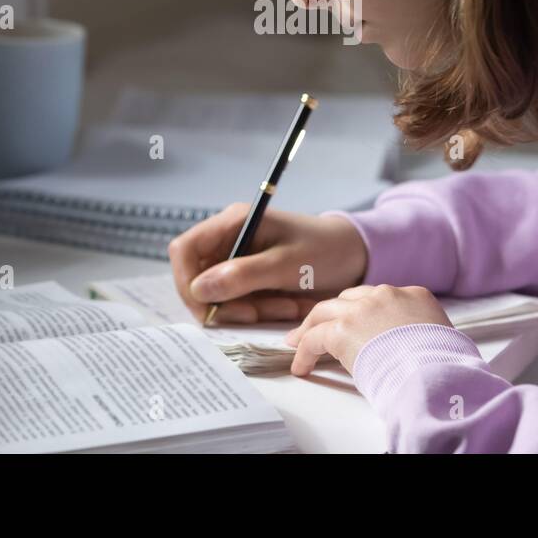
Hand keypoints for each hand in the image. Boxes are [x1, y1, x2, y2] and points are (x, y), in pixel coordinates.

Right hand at [167, 203, 369, 323]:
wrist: (353, 256)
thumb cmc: (324, 249)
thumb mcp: (287, 264)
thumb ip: (243, 275)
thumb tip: (198, 290)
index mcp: (233, 223)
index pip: (184, 250)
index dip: (186, 280)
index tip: (207, 307)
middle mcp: (229, 240)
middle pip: (198, 279)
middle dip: (225, 303)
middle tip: (257, 314)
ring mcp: (237, 261)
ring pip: (218, 297)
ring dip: (247, 310)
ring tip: (286, 306)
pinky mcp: (248, 280)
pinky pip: (237, 304)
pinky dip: (258, 312)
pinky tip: (287, 306)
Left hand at [283, 284, 452, 375]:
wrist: (436, 373)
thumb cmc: (446, 367)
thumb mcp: (445, 340)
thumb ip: (425, 336)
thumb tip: (421, 353)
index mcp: (415, 296)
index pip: (383, 298)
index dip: (367, 312)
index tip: (359, 324)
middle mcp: (387, 296)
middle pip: (351, 298)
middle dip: (335, 312)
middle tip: (321, 325)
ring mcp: (362, 309)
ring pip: (325, 311)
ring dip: (310, 327)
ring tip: (299, 341)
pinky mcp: (342, 330)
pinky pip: (314, 338)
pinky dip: (304, 351)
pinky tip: (301, 365)